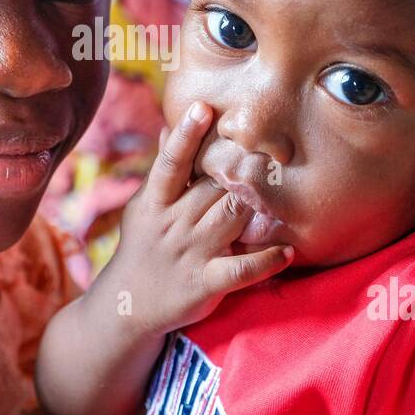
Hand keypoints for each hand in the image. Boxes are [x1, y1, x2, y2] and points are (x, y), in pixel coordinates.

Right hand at [103, 101, 293, 337]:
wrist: (128, 307)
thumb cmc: (143, 248)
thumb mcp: (142, 208)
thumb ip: (163, 173)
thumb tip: (171, 128)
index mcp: (154, 202)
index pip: (171, 163)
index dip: (186, 135)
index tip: (203, 107)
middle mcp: (173, 224)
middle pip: (214, 187)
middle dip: (242, 168)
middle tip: (270, 147)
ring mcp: (190, 254)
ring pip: (232, 218)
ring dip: (259, 204)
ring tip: (283, 187)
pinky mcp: (206, 283)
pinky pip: (242, 269)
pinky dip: (267, 260)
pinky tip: (287, 251)